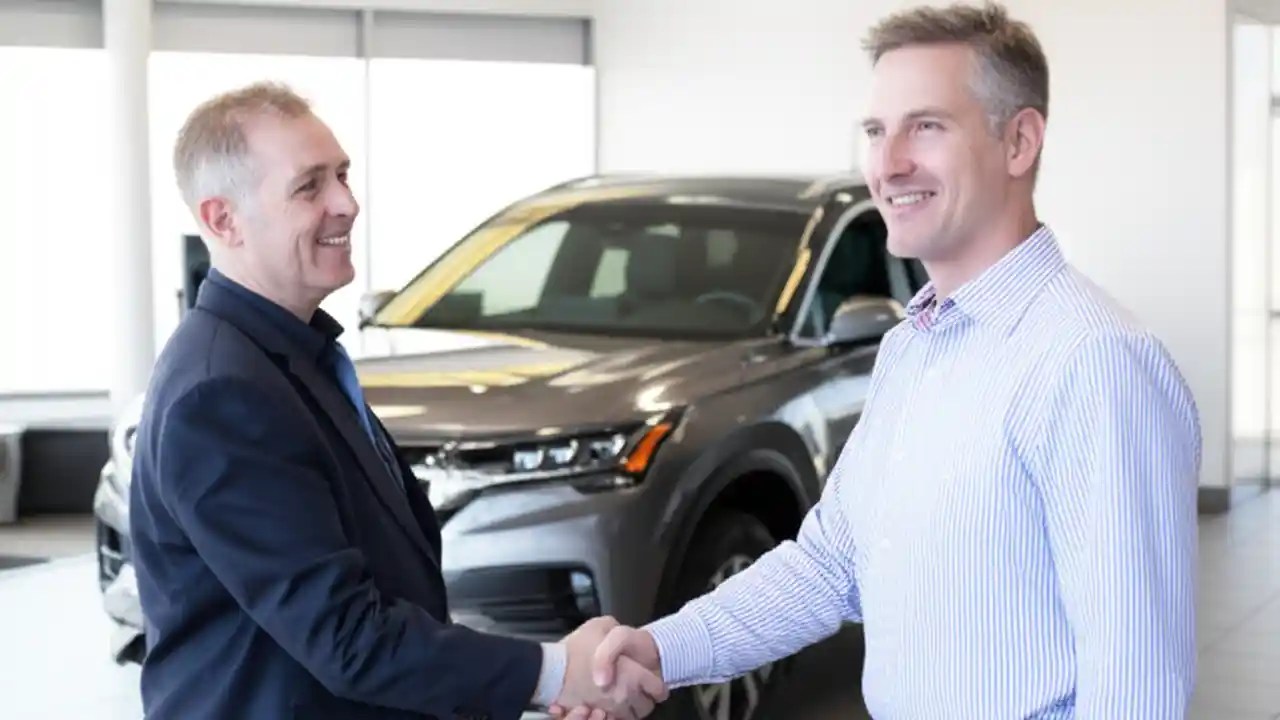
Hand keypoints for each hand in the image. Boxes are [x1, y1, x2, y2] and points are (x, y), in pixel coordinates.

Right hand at [550, 618, 666, 719]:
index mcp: (633, 676)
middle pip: (646, 707)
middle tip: (638, 690)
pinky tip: (608, 706)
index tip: (653, 682)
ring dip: (630, 709)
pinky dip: (614, 716)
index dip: (657, 685)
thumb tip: (622, 636)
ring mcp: (611, 710)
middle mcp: (626, 697)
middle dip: (645, 699)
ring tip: (624, 699)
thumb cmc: (577, 647)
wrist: (550, 670)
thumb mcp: (602, 625)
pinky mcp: (596, 716)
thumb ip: (618, 629)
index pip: (659, 690)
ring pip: (631, 717)